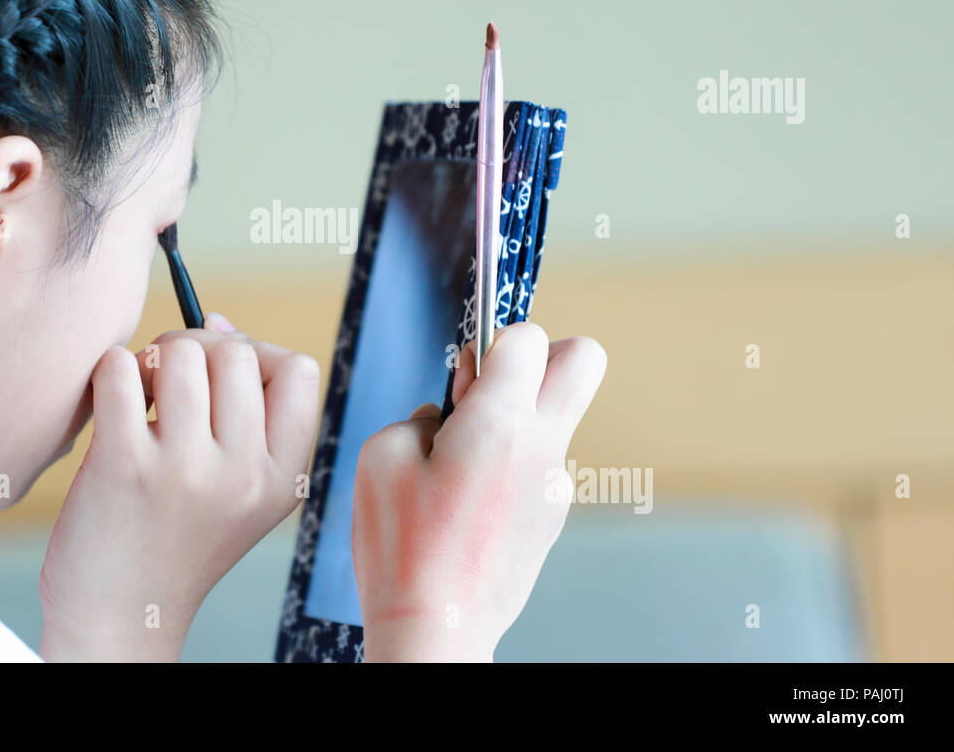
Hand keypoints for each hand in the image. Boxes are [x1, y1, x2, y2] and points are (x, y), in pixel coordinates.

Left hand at [38, 318, 320, 660]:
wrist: (122, 615)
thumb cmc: (175, 538)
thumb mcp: (240, 488)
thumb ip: (244, 409)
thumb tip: (217, 321)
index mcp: (282, 477)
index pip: (299, 368)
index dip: (258, 353)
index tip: (223, 377)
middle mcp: (243, 473)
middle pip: (236, 352)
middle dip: (197, 348)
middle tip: (170, 383)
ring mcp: (186, 470)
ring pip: (182, 352)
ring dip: (153, 359)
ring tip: (140, 395)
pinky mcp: (124, 467)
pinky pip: (120, 370)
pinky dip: (110, 371)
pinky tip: (110, 405)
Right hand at [353, 321, 605, 661]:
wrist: (437, 627)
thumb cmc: (403, 548)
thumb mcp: (381, 456)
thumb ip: (419, 415)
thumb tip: (446, 414)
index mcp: (500, 424)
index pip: (526, 337)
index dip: (491, 340)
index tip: (464, 374)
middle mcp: (541, 447)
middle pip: (583, 358)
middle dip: (541, 354)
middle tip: (493, 387)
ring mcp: (554, 484)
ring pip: (556, 415)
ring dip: (517, 416)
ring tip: (461, 460)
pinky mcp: (551, 515)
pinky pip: (540, 462)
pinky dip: (511, 461)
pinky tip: (468, 498)